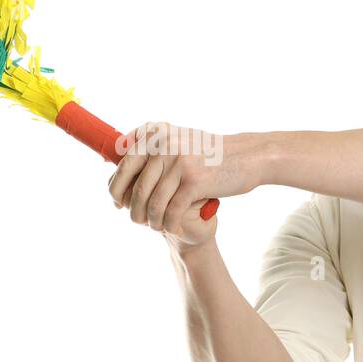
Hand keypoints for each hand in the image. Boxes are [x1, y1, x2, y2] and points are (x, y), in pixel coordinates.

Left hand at [108, 122, 267, 242]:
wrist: (247, 156)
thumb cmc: (210, 154)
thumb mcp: (178, 140)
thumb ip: (151, 149)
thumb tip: (115, 165)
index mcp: (155, 134)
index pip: (123, 166)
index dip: (116, 188)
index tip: (118, 203)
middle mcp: (163, 145)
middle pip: (136, 188)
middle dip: (133, 210)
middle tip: (137, 220)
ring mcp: (178, 163)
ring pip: (152, 204)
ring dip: (152, 221)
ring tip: (156, 226)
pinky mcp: (193, 182)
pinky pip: (171, 212)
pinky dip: (170, 224)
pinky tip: (173, 227)